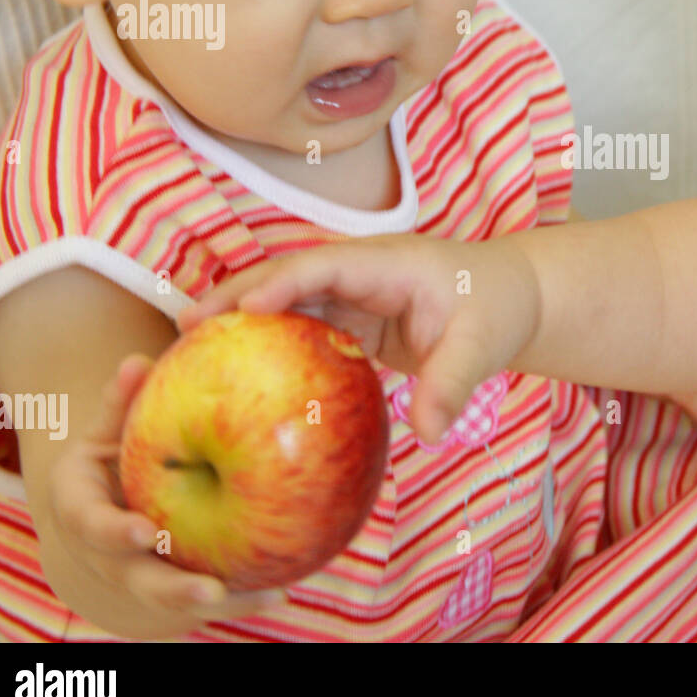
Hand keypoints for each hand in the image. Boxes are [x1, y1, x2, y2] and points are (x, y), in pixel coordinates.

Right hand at [46, 354, 285, 632]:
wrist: (107, 504)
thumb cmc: (114, 450)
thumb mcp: (109, 424)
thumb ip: (121, 399)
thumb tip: (138, 362)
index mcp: (83, 510)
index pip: (91, 525)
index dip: (114, 532)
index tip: (144, 532)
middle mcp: (107, 554)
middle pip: (136, 579)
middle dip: (173, 589)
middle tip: (211, 589)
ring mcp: (140, 578)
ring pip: (177, 603)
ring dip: (224, 604)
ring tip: (270, 596)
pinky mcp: (173, 590)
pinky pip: (209, 600)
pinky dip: (245, 597)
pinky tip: (284, 591)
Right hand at [179, 235, 540, 445]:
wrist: (512, 298)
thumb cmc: (497, 307)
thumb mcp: (483, 344)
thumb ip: (454, 383)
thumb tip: (429, 434)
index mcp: (387, 262)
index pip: (322, 266)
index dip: (279, 283)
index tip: (240, 310)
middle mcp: (360, 272)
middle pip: (287, 276)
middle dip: (235, 295)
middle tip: (183, 326)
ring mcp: (353, 294)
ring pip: (287, 301)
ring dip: (241, 320)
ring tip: (188, 352)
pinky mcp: (352, 321)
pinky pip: (302, 329)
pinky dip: (268, 345)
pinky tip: (235, 377)